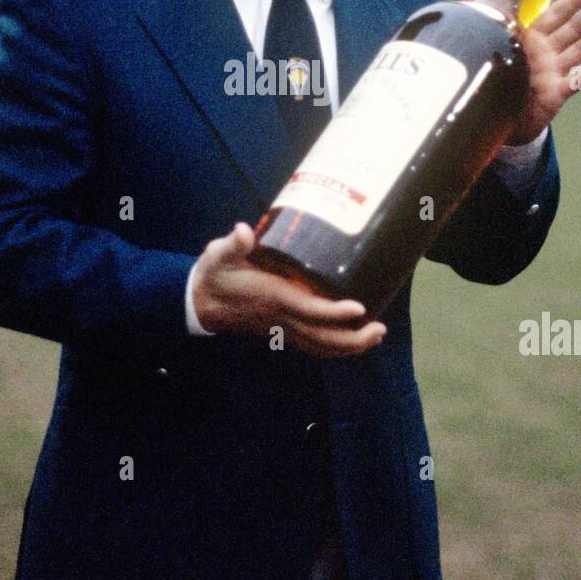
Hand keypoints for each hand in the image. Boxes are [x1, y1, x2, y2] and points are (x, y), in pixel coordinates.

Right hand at [191, 222, 386, 358]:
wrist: (199, 302)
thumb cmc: (214, 274)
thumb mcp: (219, 254)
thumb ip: (233, 244)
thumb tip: (243, 231)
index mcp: (272, 297)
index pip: (308, 310)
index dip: (334, 312)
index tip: (360, 307)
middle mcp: (281, 317)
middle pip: (322, 337)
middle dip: (353, 338)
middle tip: (380, 330)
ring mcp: (282, 328)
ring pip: (320, 346)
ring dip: (349, 347)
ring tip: (375, 337)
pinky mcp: (282, 332)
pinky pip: (312, 346)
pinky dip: (334, 348)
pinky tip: (351, 341)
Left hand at [461, 0, 580, 144]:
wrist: (489, 116)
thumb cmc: (492, 75)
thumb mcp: (486, 38)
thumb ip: (482, 10)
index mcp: (530, 38)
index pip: (555, 15)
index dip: (573, 2)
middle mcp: (545, 53)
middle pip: (573, 30)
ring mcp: (553, 73)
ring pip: (579, 51)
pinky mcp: (556, 94)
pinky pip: (578, 80)